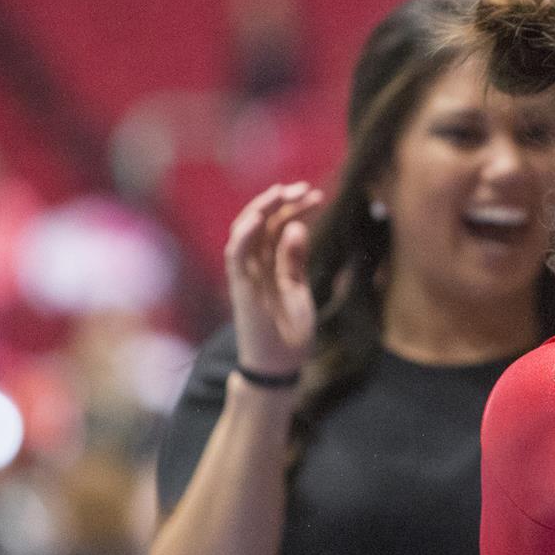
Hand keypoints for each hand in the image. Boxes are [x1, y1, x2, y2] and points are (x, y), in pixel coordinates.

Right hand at [225, 181, 324, 385]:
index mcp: (270, 264)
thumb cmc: (288, 331)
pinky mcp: (241, 289)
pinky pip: (236, 257)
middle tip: (305, 188)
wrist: (280, 366)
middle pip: (261, 223)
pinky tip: (258, 219)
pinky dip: (244, 236)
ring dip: (262, 209)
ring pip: (245, 232)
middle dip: (281, 202)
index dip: (294, 208)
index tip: (317, 195)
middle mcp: (254, 265)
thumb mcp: (298, 289)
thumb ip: (295, 260)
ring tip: (284, 192)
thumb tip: (298, 227)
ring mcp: (246, 275)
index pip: (276, 225)